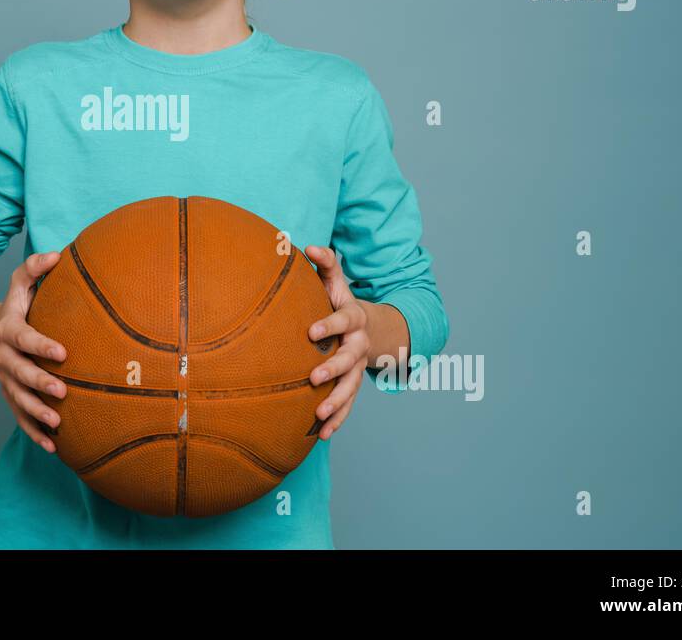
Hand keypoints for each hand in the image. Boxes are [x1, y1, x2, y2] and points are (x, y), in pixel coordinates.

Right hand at [0, 250, 67, 453]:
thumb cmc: (15, 307)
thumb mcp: (19, 284)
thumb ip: (35, 269)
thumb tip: (58, 254)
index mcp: (8, 329)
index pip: (25, 337)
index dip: (41, 345)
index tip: (63, 352)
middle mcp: (4, 357)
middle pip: (19, 373)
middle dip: (40, 383)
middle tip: (62, 391)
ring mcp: (6, 379)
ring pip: (18, 400)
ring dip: (35, 413)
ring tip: (56, 423)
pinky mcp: (10, 396)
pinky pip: (20, 417)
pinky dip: (34, 432)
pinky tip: (54, 447)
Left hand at [303, 245, 370, 440]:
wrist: (373, 328)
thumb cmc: (342, 302)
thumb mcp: (337, 282)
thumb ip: (325, 263)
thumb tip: (307, 246)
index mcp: (353, 317)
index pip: (343, 320)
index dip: (329, 325)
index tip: (310, 332)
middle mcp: (358, 344)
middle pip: (349, 359)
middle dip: (333, 369)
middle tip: (313, 377)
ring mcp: (358, 368)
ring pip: (351, 387)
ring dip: (337, 402)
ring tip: (319, 415)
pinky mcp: (354, 385)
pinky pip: (348, 405)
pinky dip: (337, 420)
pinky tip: (322, 435)